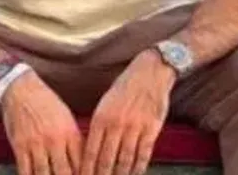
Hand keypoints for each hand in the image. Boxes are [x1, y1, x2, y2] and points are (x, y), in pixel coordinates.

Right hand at [1, 70, 82, 174]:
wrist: (22, 87)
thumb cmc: (46, 102)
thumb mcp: (67, 118)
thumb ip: (75, 140)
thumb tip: (84, 160)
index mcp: (70, 133)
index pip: (81, 163)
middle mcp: (55, 140)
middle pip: (65, 173)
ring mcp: (36, 143)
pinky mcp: (20, 146)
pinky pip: (25, 170)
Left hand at [81, 50, 175, 174]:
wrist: (150, 72)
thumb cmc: (125, 88)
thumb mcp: (105, 104)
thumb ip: (98, 126)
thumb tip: (89, 150)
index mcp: (101, 118)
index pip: (90, 151)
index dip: (86, 170)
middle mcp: (116, 124)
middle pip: (106, 160)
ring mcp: (134, 127)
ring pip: (125, 161)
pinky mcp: (151, 129)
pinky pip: (143, 154)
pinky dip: (138, 168)